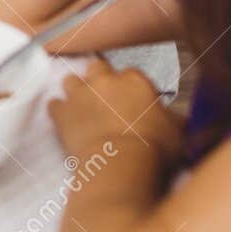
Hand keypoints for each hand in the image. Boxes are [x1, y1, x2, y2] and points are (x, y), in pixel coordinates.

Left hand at [49, 57, 183, 164]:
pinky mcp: (61, 113)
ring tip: (82, 107)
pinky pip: (54, 105)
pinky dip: (59, 112)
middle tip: (105, 97)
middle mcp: (104, 80)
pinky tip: (65, 121)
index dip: (130, 87)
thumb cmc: (152, 149)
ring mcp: (79, 94)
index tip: (132, 99)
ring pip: (70, 80)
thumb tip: (176, 119)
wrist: (119, 164)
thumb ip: (171, 119)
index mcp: (135, 81)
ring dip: (75, 91)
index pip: (131, 74)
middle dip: (99, 79)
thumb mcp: (175, 132)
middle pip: (96, 67)